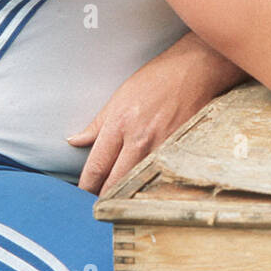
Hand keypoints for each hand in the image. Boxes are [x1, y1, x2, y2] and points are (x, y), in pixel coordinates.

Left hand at [70, 36, 239, 194]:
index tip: (84, 194)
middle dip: (104, 196)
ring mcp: (162, 145)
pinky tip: (148, 185)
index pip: (96, 167)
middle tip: (99, 202)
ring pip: (139, 182)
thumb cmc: (157, 78)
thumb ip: (96, 125)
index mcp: (119, 124)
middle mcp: (139, 138)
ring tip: (122, 196)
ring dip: (128, 192)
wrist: (196, 69)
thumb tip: (74, 141)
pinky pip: (161, 174)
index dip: (87, 186)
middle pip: (115, 182)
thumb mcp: (119, 97)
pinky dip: (152, 182)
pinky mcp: (180, 148)